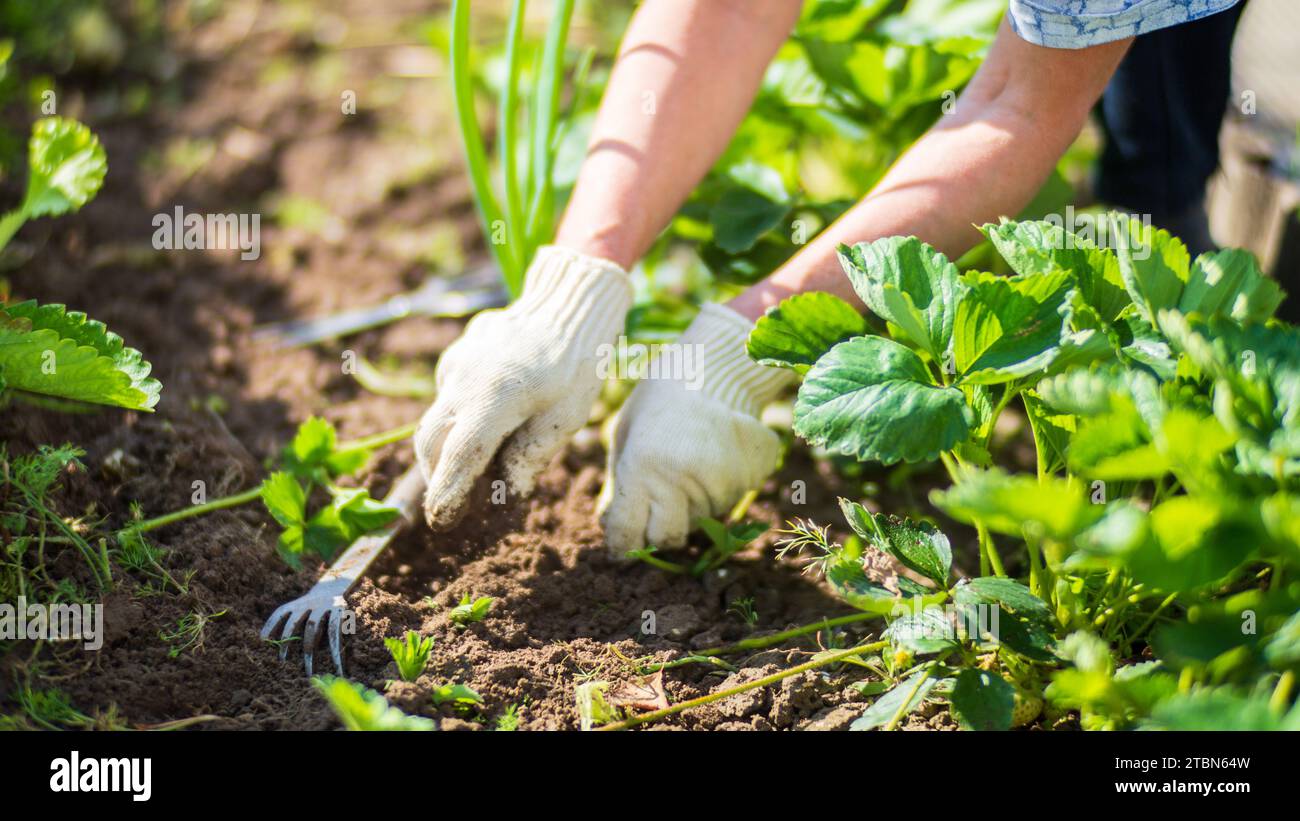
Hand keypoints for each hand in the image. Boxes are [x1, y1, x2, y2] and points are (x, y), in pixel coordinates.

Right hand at [415, 246, 631, 526]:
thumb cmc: (576, 363)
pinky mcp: (457, 355)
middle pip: (431, 442)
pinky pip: (448, 395)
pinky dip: (459, 418)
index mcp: (494, 398)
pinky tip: (490, 420)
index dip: (446, 493)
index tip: (442, 521)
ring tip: (478, 464)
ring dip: (447, 448)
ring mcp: (456, 364)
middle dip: (438, 476)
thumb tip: (507, 488)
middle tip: (458, 502)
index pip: (459, 457)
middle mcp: (464, 380)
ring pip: (436, 418)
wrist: (567, 304)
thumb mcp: (567, 415)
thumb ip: (532, 453)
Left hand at [598, 303, 793, 554]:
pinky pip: (727, 502)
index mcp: (642, 471)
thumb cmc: (660, 398)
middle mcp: (681, 484)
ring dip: (690, 506)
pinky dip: (717, 491)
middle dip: (658, 532)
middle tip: (657, 506)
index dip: (622, 545)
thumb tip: (610, 528)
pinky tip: (712, 457)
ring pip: (700, 520)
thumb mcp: (626, 436)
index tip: (622, 545)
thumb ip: (618, 486)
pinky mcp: (748, 480)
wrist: (716, 368)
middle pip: (668, 539)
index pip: (628, 536)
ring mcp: (719, 485)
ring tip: (688, 462)